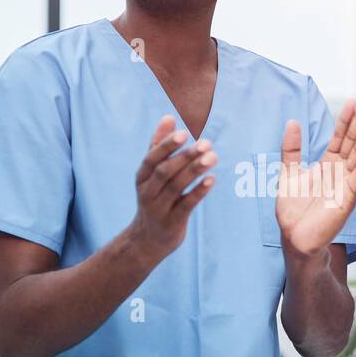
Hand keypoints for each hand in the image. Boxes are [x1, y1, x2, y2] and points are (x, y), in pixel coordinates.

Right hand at [126, 116, 216, 259]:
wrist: (147, 240)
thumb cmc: (154, 197)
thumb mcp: (151, 173)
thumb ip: (159, 145)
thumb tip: (169, 116)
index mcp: (142, 177)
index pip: (152, 158)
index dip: (166, 145)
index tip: (184, 133)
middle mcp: (147, 192)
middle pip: (165, 172)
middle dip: (185, 156)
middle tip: (206, 143)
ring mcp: (159, 209)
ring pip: (176, 187)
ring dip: (195, 171)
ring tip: (213, 157)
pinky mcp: (173, 223)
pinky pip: (186, 205)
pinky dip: (199, 192)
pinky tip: (212, 180)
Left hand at [276, 95, 355, 258]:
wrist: (295, 238)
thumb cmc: (293, 210)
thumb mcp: (288, 172)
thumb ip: (291, 148)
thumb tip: (292, 121)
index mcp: (327, 164)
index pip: (340, 137)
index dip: (346, 119)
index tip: (354, 101)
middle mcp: (340, 171)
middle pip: (354, 141)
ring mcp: (346, 182)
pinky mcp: (348, 196)